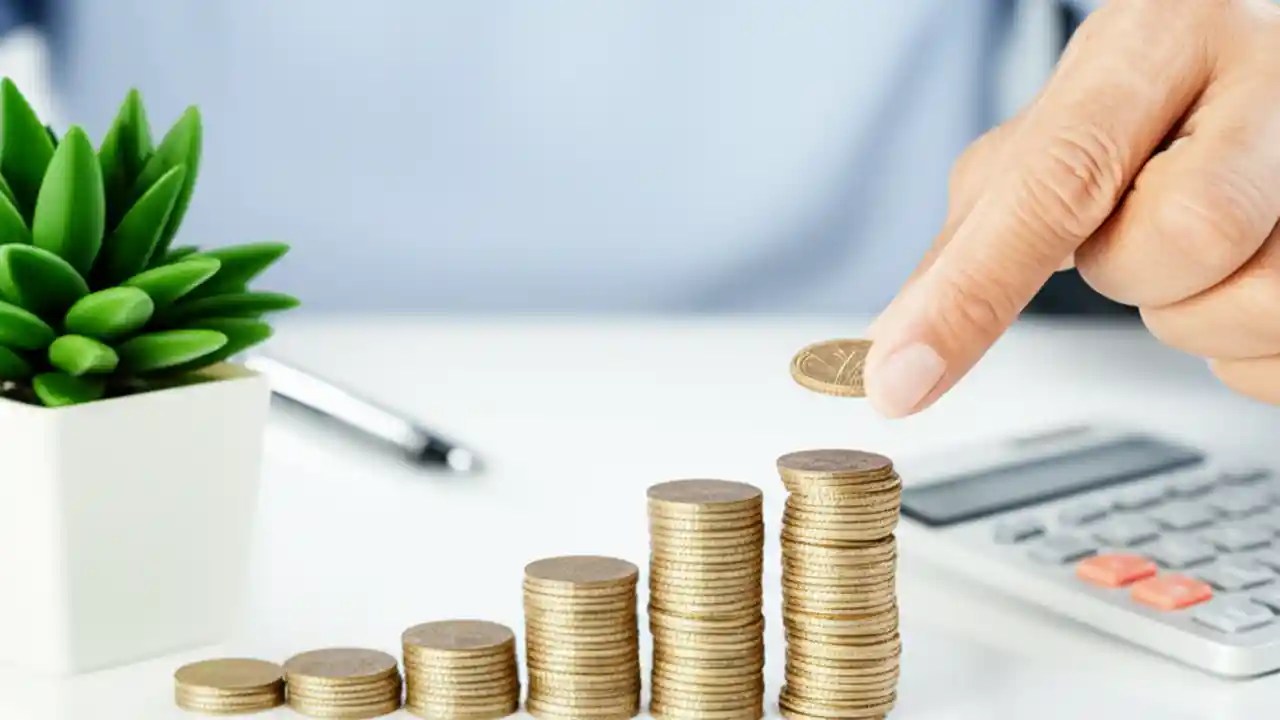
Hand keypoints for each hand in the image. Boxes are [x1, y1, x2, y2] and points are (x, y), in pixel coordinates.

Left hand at [865, 0, 1279, 416]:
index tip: (900, 380)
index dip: (972, 292)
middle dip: (1135, 269)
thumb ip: (980, 236)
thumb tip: (893, 344)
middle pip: (1175, 245)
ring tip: (1210, 248)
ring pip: (1253, 304)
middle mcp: (1266, 72)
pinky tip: (1252, 272)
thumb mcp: (1060, 136)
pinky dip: (1251, 348)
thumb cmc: (1163, 105)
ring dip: (1202, 314)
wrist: (1275, 72)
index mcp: (1157, 38)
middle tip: (1147, 224)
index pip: (1056, 178)